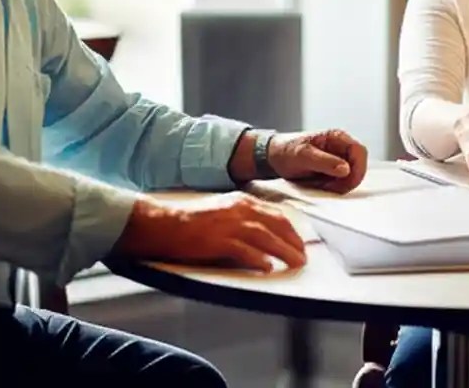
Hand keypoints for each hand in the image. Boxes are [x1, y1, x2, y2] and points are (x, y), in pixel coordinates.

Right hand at [113, 194, 305, 272]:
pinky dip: (259, 259)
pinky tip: (267, 267)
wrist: (166, 224)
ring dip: (284, 252)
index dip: (292, 231)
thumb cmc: (193, 222)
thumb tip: (265, 235)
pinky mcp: (219, 241)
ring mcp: (230, 224)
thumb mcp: (224, 211)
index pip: (277, 215)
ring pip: (266, 238)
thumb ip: (244, 218)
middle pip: (277, 225)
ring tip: (294, 263)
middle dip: (293, 242)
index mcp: (243, 201)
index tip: (300, 243)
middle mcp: (240, 209)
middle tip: (302, 256)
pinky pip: (245, 251)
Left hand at [268, 129, 368, 193]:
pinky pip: (343, 180)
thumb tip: (346, 169)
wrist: (273, 156)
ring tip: (321, 184)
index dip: (358, 169)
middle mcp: (341, 146)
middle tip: (330, 187)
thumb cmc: (286, 151)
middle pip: (359, 165)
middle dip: (348, 180)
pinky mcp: (334, 168)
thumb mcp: (303, 156)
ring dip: (340, 184)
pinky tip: (321, 185)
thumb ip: (325, 162)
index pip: (360, 151)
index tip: (346, 183)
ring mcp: (339, 157)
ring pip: (352, 175)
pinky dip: (335, 186)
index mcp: (337, 137)